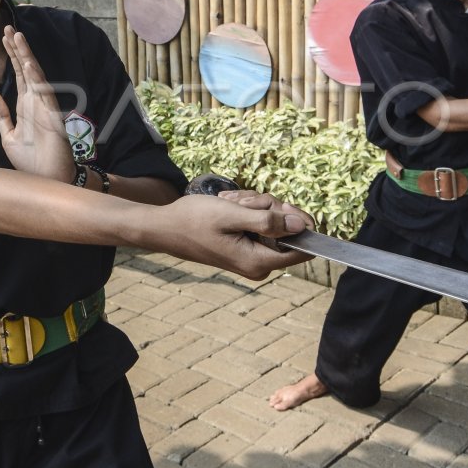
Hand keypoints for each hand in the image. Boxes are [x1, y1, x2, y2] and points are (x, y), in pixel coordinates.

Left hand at [0, 26, 74, 181]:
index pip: (19, 74)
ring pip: (35, 76)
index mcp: (26, 104)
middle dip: (17, 48)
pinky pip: (44, 94)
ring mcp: (45, 107)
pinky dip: (37, 79)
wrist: (47, 181)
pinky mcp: (52, 117)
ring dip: (27, 56)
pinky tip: (30, 64)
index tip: (2, 37)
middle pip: (26, 69)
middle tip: (8, 27)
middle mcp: (36, 102)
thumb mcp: (8, 136)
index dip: (12, 55)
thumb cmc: (31, 161)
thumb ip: (1, 115)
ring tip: (17, 36)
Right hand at [150, 195, 312, 280]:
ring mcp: (251, 258)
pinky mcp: (244, 250)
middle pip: (286, 231)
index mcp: (258, 262)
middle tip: (243, 201)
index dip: (301, 224)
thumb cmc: (193, 220)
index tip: (284, 206)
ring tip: (230, 203)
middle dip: (268, 208)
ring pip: (271, 223)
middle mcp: (258, 265)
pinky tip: (228, 207)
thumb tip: (301, 225)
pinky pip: (258, 225)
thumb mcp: (232, 215)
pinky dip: (246, 211)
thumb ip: (268, 221)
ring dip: (253, 206)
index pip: (302, 249)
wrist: (165, 227)